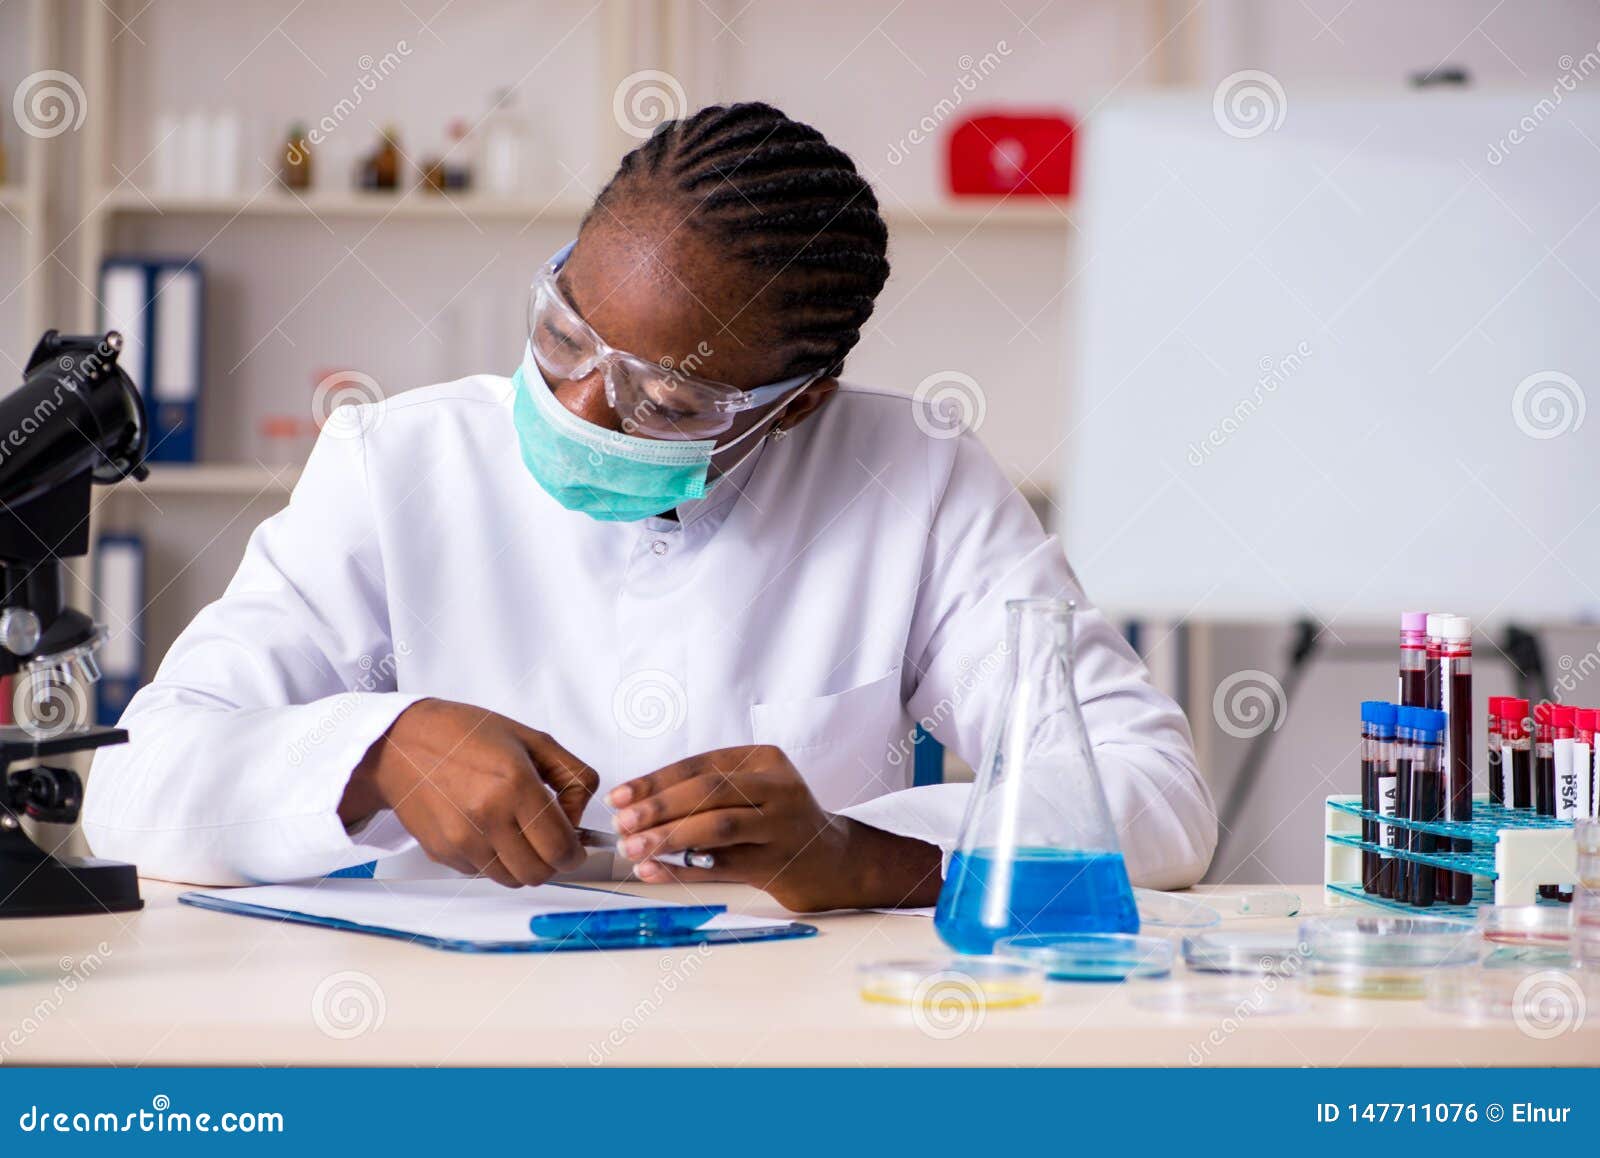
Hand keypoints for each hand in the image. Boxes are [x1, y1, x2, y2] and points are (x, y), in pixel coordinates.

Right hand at [343, 698, 596, 886]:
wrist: (402, 744)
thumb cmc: (465, 734)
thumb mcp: (533, 739)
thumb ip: (573, 777)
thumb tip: (578, 819)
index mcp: (515, 785)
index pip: (559, 847)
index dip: (576, 853)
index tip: (576, 847)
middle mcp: (487, 817)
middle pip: (538, 873)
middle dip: (554, 863)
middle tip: (552, 843)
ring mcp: (462, 839)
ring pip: (512, 879)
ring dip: (525, 865)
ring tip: (520, 834)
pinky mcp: (443, 852)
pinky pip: (484, 873)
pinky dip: (496, 861)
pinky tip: (490, 831)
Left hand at [609, 745, 942, 911]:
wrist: (830, 860)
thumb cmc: (775, 821)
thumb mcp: (750, 789)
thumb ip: (704, 790)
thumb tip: (634, 803)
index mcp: (765, 759)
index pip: (701, 765)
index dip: (655, 780)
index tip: (619, 797)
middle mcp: (779, 787)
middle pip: (708, 792)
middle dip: (658, 808)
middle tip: (622, 824)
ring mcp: (782, 826)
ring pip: (717, 827)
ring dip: (669, 837)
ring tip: (633, 849)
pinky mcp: (779, 863)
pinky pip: (722, 866)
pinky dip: (683, 869)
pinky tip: (655, 871)